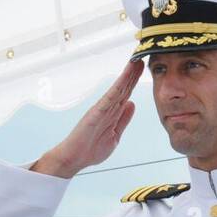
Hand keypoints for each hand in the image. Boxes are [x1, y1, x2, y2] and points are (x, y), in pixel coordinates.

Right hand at [31, 59, 141, 177]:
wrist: (74, 158)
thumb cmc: (90, 149)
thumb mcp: (115, 135)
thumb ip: (123, 120)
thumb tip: (131, 104)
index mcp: (112, 114)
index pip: (125, 94)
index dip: (134, 81)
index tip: (142, 68)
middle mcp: (107, 108)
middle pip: (123, 88)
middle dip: (133, 73)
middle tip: (142, 58)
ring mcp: (101, 109)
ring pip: (118, 89)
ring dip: (127, 75)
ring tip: (135, 62)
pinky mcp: (96, 112)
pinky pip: (110, 97)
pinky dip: (118, 86)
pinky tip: (125, 77)